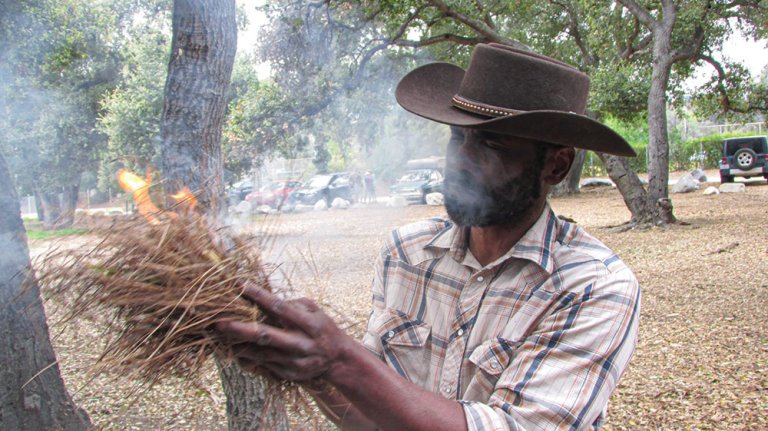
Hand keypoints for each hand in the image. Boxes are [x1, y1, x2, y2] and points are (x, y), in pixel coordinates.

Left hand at [217, 286, 349, 381]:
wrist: (337, 360)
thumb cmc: (322, 328)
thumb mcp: (315, 310)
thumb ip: (293, 304)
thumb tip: (268, 299)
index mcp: (309, 324)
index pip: (280, 307)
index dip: (259, 296)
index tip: (240, 285)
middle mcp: (301, 343)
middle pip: (265, 335)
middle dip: (240, 329)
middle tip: (218, 323)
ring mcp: (294, 361)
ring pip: (259, 353)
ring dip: (238, 345)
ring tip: (220, 336)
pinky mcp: (288, 374)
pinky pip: (262, 365)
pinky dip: (247, 357)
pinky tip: (234, 349)